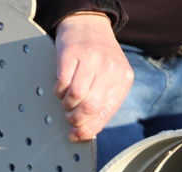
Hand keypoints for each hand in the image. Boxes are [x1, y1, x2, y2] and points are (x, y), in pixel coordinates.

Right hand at [54, 12, 133, 141]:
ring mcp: (91, 60)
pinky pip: (62, 83)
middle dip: (76, 119)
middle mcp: (110, 69)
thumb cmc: (99, 57)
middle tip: (69, 118)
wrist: (89, 25)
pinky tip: (62, 88)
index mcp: (123, 80)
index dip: (88, 130)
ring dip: (67, 105)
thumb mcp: (112, 78)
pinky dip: (59, 91)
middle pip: (90, 107)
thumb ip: (104, 101)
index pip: (105, 114)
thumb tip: (87, 131)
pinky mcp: (72, 54)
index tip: (76, 136)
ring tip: (67, 102)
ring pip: (76, 97)